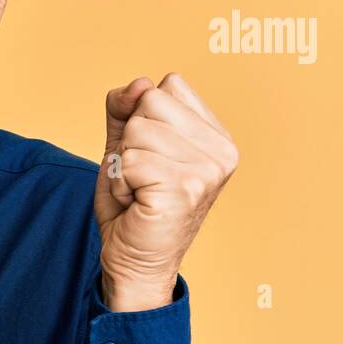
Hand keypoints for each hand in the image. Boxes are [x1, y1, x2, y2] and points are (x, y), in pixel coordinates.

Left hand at [94, 73, 237, 311]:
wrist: (133, 260)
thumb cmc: (132, 203)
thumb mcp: (124, 143)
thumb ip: (125, 107)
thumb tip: (139, 83)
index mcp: (216, 135)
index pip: (167, 86)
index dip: (141, 117)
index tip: (149, 156)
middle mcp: (222, 151)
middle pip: (150, 102)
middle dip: (129, 140)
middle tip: (141, 177)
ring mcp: (207, 171)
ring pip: (136, 132)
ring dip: (123, 165)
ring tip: (139, 192)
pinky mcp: (185, 190)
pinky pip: (129, 161)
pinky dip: (120, 183)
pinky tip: (136, 204)